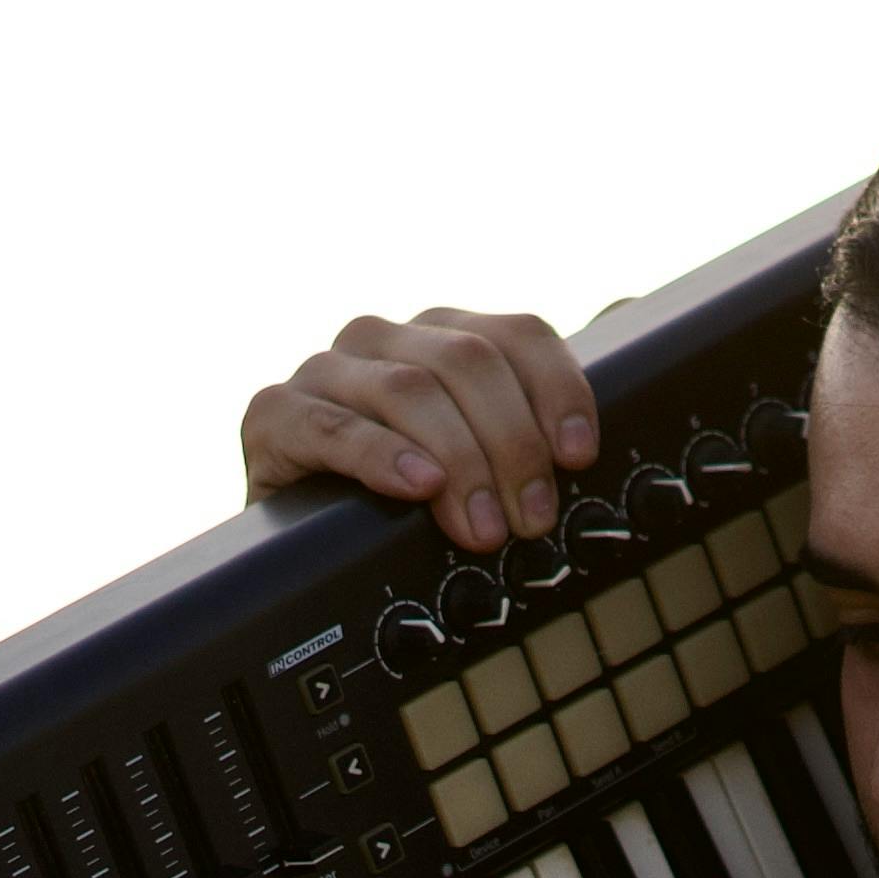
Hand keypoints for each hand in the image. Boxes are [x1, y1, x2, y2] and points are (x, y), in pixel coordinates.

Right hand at [240, 309, 600, 552]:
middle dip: (513, 444)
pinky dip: (383, 456)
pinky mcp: (275, 414)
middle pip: (470, 361)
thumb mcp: (471, 461)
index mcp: (439, 335)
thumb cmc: (396, 501)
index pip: (517, 333)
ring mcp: (325, 371)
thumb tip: (603, 379)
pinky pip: (334, 426)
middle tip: (530, 517)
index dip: (558, 389)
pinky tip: (418, 486)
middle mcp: (382, 339)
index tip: (578, 454)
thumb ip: (525, 425)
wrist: (298, 544)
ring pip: (411, 389)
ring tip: (484, 527)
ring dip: (462, 462)